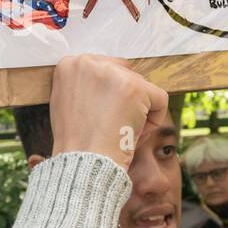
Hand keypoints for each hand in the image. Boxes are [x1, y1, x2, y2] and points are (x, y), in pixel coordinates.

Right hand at [49, 54, 168, 170]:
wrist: (83, 164)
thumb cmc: (76, 145)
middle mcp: (87, 63)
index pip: (107, 70)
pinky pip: (160, 99)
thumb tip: (108, 85)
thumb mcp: (67, 105)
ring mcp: (112, 74)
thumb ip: (84, 87)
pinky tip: (135, 134)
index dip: (110, 97)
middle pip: (127, 74)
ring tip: (119, 133)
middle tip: (112, 126)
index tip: (103, 117)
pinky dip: (154, 120)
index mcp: (68, 65)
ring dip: (138, 112)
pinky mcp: (134, 88)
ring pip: (143, 87)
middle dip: (126, 101)